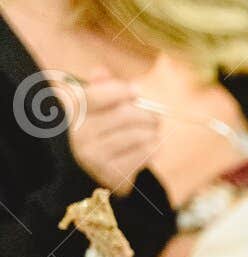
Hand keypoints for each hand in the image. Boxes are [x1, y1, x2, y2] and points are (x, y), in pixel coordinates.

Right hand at [63, 71, 158, 196]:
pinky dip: (154, 148)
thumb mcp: (97, 110)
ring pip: (138, 136)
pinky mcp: (112, 175)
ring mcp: (95, 157)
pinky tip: (153, 146)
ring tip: (153, 132)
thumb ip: (100, 88)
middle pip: (124, 115)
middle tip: (156, 116)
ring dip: (152, 132)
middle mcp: (80, 136)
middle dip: (147, 114)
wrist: (99, 175)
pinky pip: (144, 154)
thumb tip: (100, 72)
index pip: (94, 97)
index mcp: (74, 115)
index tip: (137, 91)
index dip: (119, 91)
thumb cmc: (102, 134)